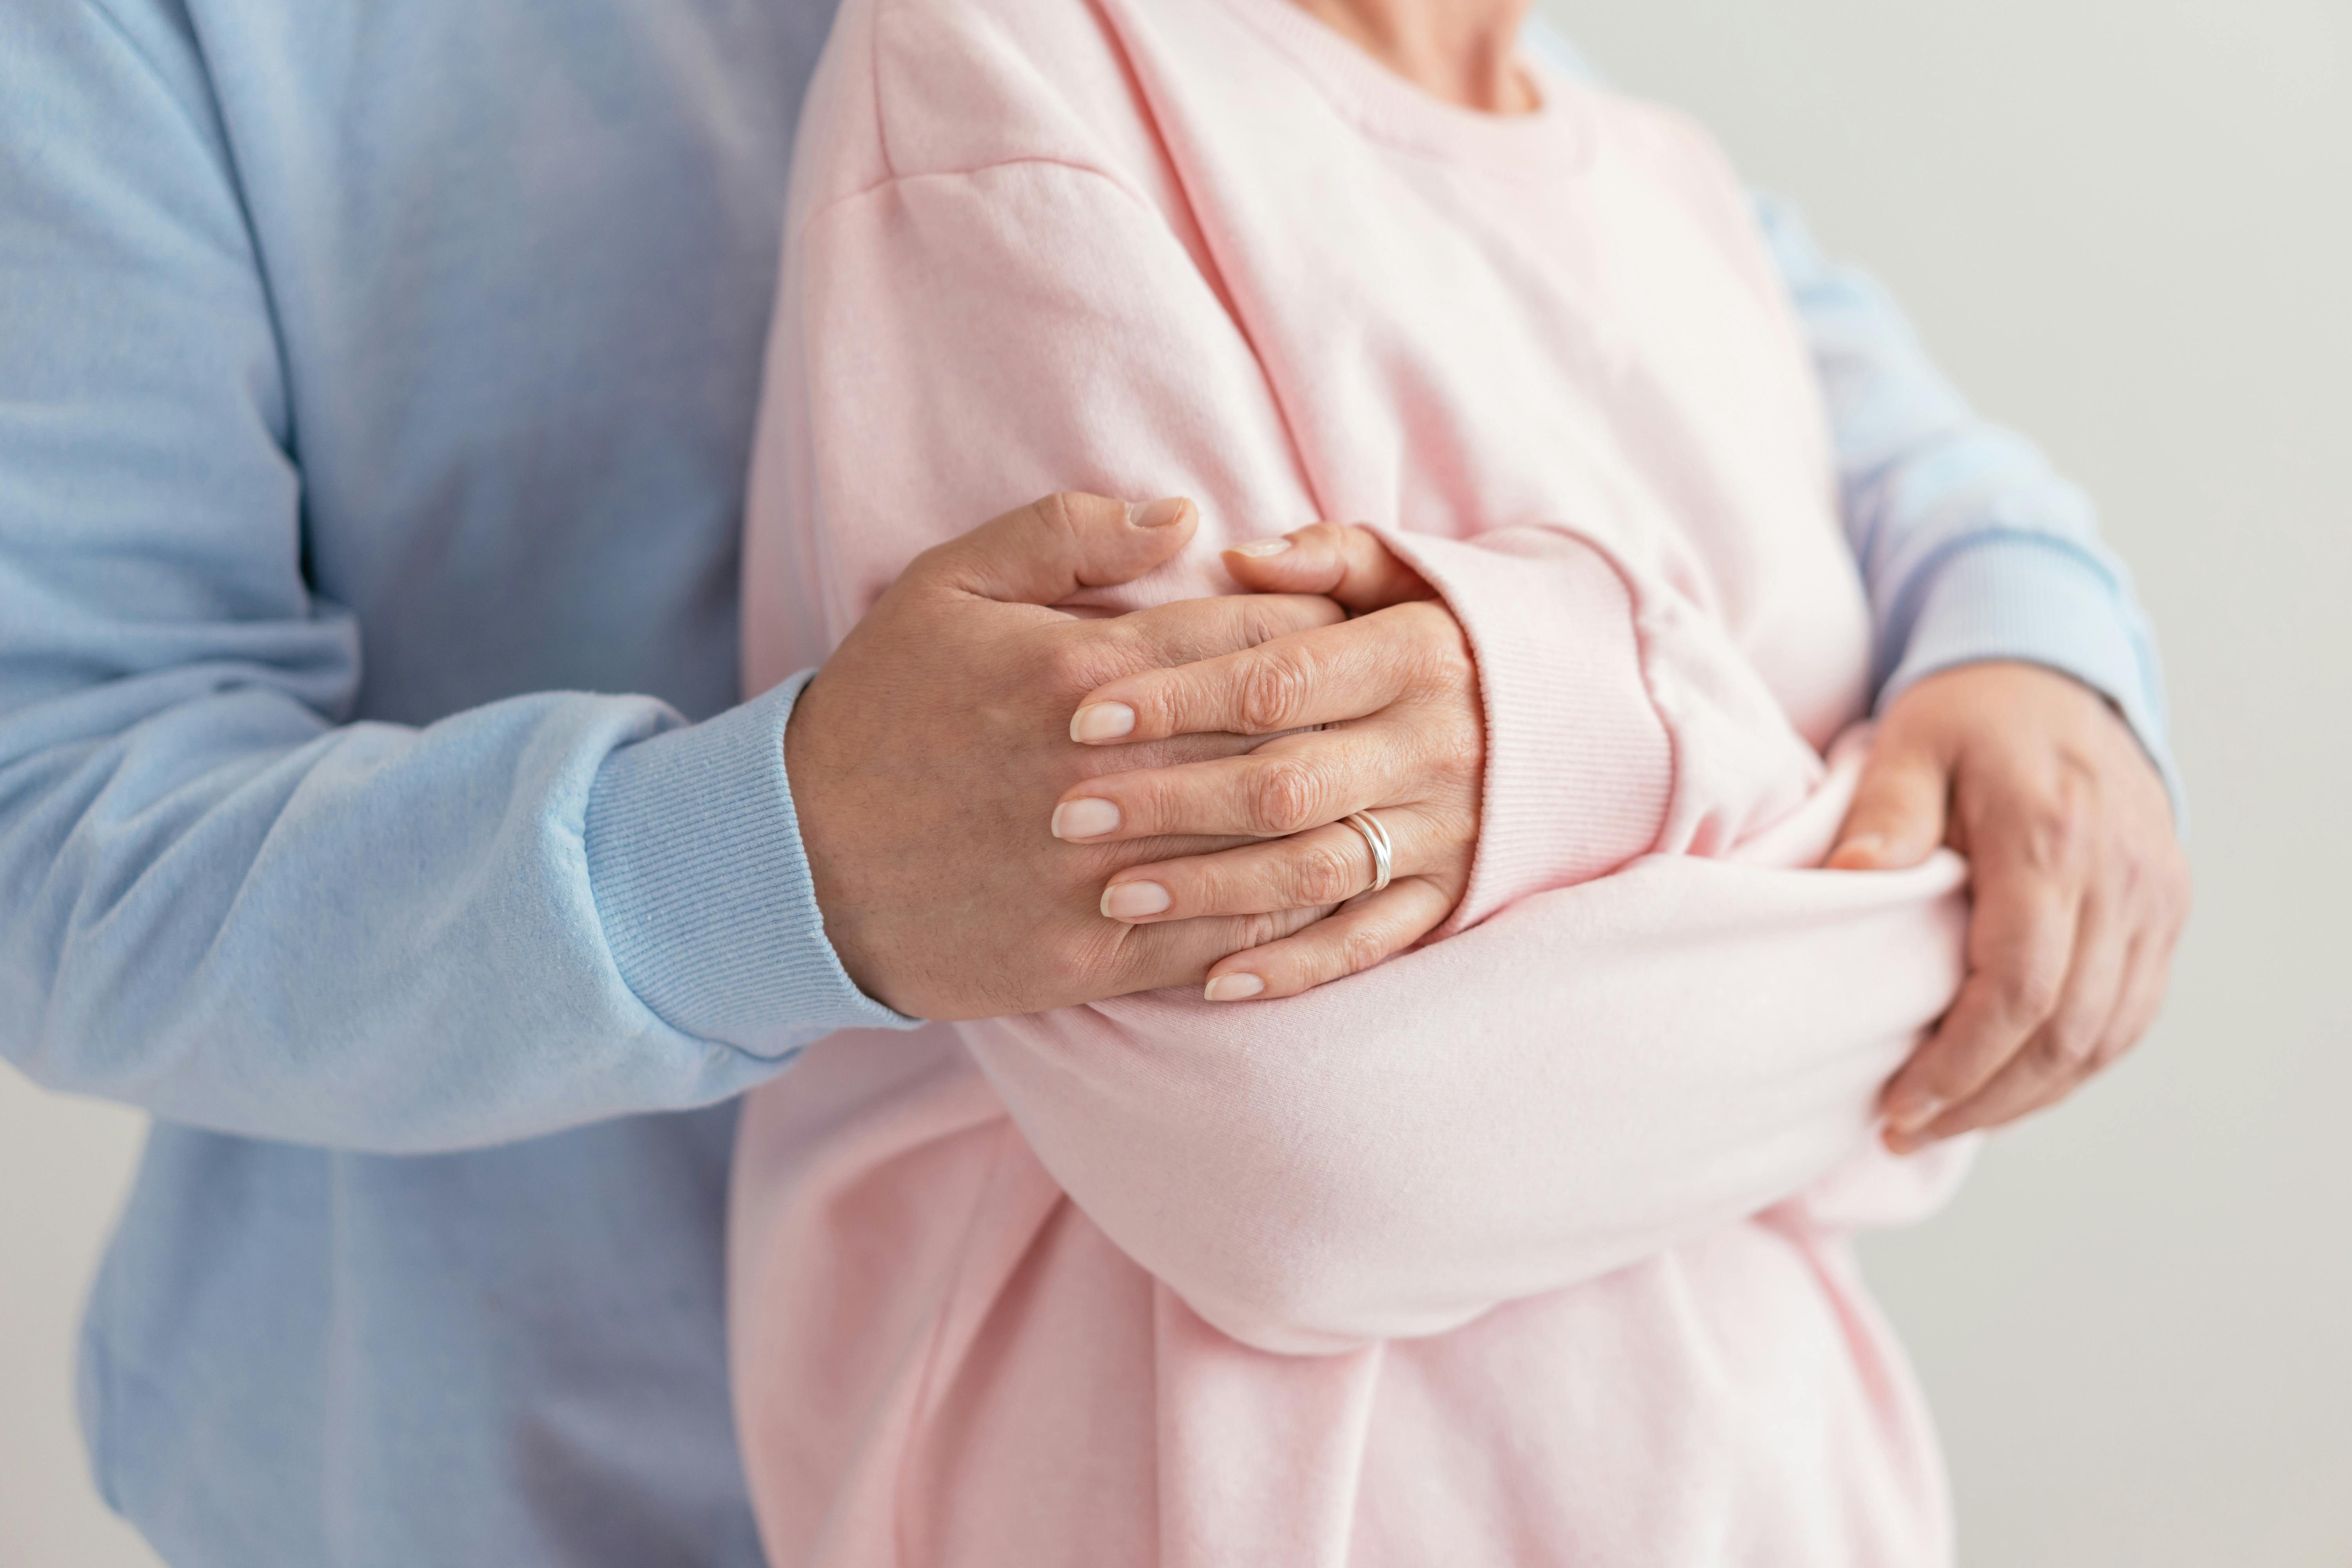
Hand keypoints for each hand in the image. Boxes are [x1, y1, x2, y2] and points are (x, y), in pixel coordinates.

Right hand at [785, 492, 1346, 1019]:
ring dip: (1334, 815)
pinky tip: (1333, 889)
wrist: (795, 862)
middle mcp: (1096, 774)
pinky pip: (1219, 938)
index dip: (1317, 621)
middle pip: (1269, 735)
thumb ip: (1066, 532)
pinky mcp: (1088, 957)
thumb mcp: (947, 586)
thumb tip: (1186, 512)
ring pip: (1259, 842)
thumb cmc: (881, 708)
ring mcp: (1096, 874)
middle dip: (1346, 713)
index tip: (1357, 618)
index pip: (1243, 633)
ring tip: (1387, 789)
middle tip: (1397, 697)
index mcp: (1074, 672)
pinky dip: (1285, 914)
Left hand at [1052, 523, 1483, 1000]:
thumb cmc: (1451, 630)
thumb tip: (1233, 554)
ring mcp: (1446, 832)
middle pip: (1283, 783)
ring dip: (1210, 888)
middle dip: (1168, 800)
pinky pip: (1368, 943)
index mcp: (1416, 657)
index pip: (1277, 681)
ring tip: (1111, 894)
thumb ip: (1326, 558)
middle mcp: (1434, 748)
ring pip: (1313, 870)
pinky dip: (1293, 967)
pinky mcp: (1451, 897)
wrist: (1586, 708)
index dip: (1175, 698)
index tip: (1083, 715)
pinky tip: (1211, 980)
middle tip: (1069, 814)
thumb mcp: (1406, 572)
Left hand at [1827, 662, 2190, 1150]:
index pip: (2018, 986)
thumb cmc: (1968, 715)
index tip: (1899, 1104)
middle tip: (1905, 1128)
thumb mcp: (1909, 741)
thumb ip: (1885, 812)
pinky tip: (2007, 1085)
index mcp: (2050, 838)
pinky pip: (2128, 1016)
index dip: (1960, 1063)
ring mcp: (2155, 898)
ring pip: (2103, 1039)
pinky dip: (2070, 1066)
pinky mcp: (2165, 911)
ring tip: (1945, 1121)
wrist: (2056, 677)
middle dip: (1983, 1097)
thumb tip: (1848, 877)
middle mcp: (2121, 877)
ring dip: (2025, 1095)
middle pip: (2064, 1030)